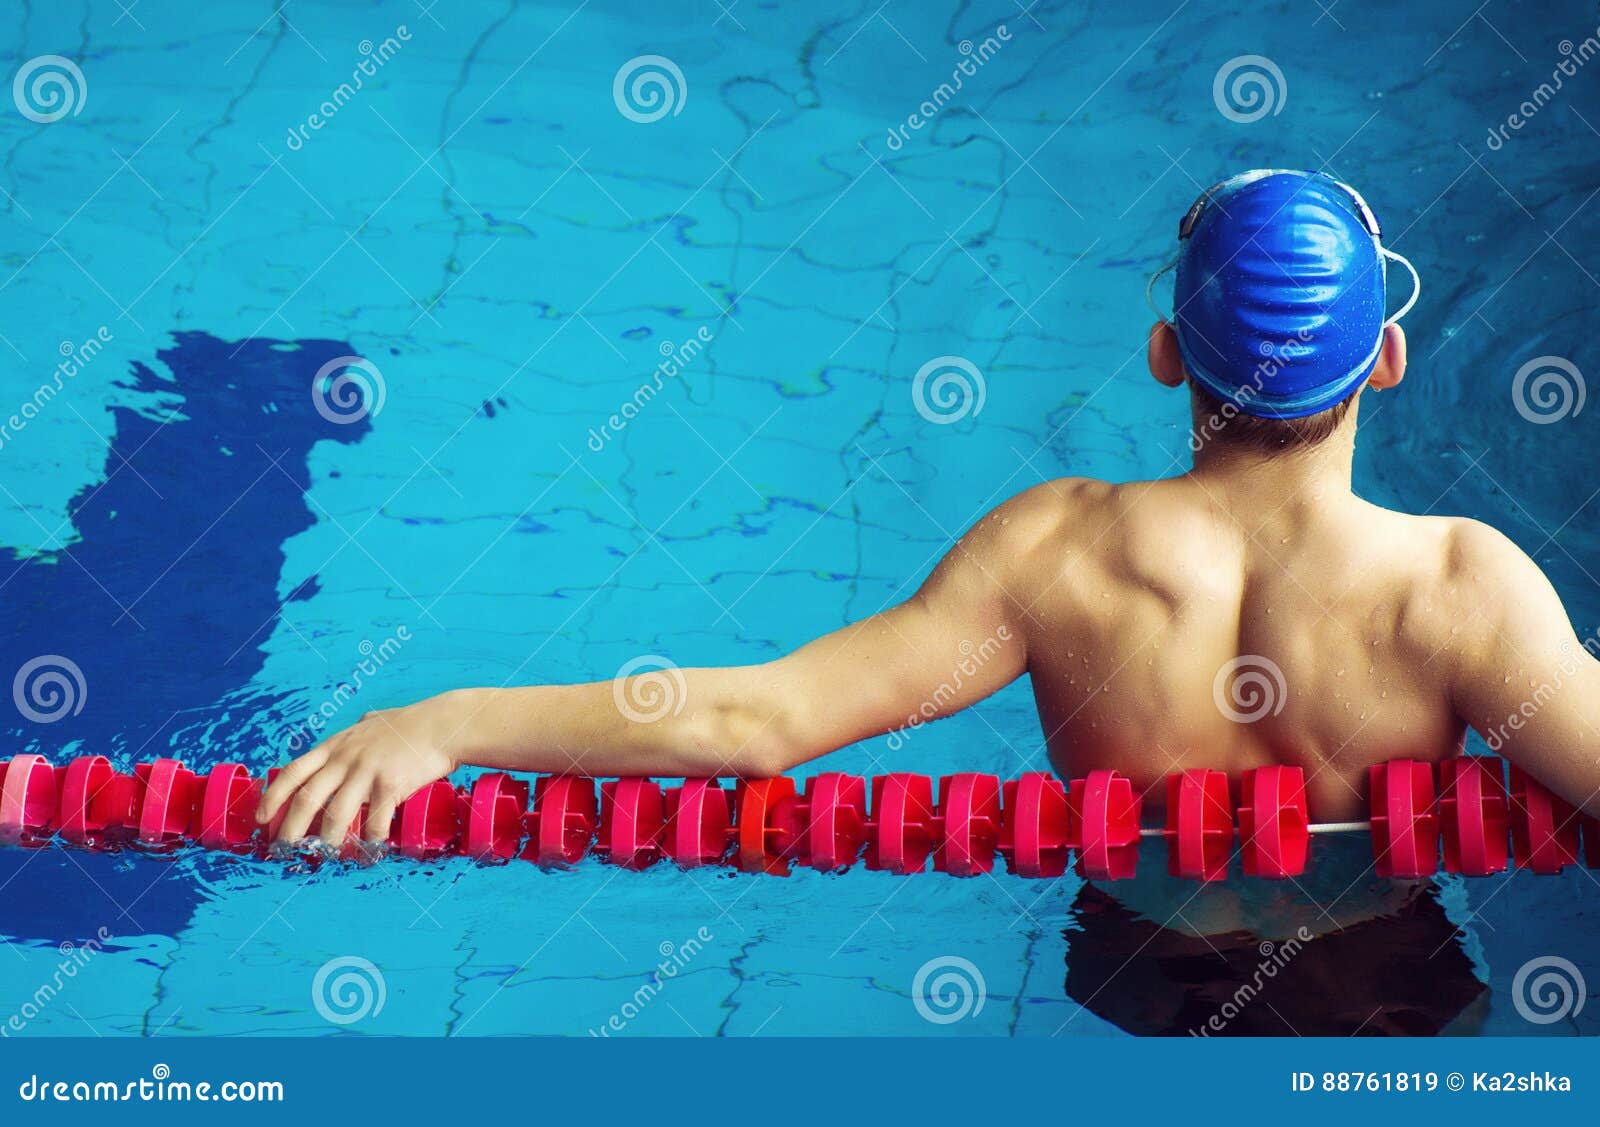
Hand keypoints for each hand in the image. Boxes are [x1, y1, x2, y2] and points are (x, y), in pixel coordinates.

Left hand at [257, 693, 467, 844]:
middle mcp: (346, 759)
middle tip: (283, 850)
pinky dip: (369, 842)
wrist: (444, 725)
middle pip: (307, 799)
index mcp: (336, 746)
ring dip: (328, 841)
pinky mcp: (390, 784)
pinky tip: (369, 852)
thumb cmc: (412, 723)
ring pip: (336, 815)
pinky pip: (374, 822)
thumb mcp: (374, 721)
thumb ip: (361, 727)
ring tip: (325, 856)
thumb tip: (362, 722)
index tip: (261, 817)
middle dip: (290, 829)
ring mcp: (367, 771)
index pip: (294, 772)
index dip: (273, 796)